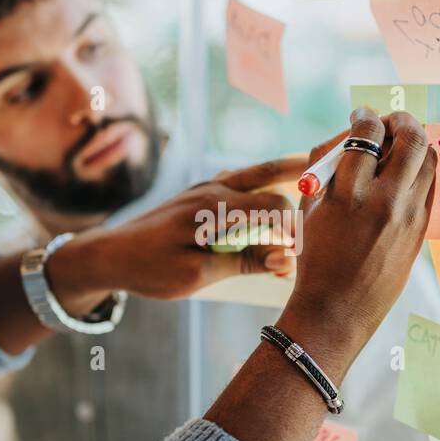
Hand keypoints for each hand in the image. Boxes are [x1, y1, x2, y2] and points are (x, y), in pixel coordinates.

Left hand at [47, 155, 305, 310]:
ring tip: (310, 168)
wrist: (107, 255)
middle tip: (332, 166)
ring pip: (253, 173)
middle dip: (300, 172)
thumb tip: (286, 260)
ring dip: (281, 173)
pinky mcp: (197, 194)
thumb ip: (244, 263)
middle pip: (269, 174)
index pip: (275, 208)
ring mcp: (204, 187)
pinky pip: (237, 182)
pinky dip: (259, 182)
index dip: (298, 226)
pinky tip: (270, 184)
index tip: (313, 245)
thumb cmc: (150, 269)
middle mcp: (212, 189)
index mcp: (215, 207)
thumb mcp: (198, 274)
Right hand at [281, 108, 436, 377]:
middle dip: (401, 121)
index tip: (361, 116)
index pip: (369, 133)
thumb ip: (329, 165)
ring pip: (429, 159)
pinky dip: (420, 170)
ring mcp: (408, 217)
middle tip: (389, 122)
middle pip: (412, 139)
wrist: (337, 309)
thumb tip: (354, 134)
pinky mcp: (421, 231)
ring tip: (398, 146)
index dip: (365, 117)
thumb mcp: (310, 207)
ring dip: (415, 143)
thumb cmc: (315, 255)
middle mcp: (385, 201)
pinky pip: (431, 185)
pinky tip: (404, 173)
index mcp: (349, 193)